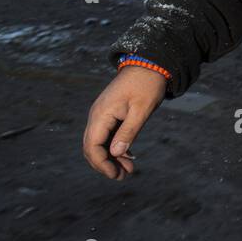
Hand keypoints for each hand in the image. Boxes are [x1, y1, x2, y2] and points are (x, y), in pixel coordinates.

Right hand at [82, 66, 167, 180]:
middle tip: (123, 177)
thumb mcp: (141, 110)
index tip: (116, 175)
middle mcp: (97, 115)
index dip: (101, 163)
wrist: (149, 63)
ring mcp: (103, 114)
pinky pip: (108, 135)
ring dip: (112, 157)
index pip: (92, 146)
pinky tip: (129, 157)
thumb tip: (115, 153)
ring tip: (129, 171)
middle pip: (92, 147)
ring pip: (100, 142)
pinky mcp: (111, 114)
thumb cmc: (147, 85)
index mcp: (101, 114)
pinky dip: (116, 147)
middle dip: (105, 164)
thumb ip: (128, 132)